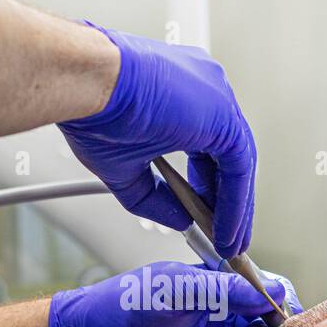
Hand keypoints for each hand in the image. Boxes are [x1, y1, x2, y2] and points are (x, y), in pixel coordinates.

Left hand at [48, 262, 298, 326]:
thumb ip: (222, 289)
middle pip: (273, 322)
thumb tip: (271, 292)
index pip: (265, 288)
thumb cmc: (126, 304)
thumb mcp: (175, 286)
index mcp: (220, 289)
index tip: (277, 304)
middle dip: (278, 325)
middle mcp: (227, 320)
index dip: (278, 295)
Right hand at [58, 25, 257, 257]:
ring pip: (237, 163)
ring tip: (228, 243)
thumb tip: (179, 220)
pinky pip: (238, 167)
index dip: (207, 185)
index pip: (207, 147)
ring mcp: (217, 98)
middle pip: (227, 156)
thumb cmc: (93, 110)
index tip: (204, 214)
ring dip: (235, 208)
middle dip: (226, 200)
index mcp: (182, 92)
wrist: (87, 84)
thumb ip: (154, 197)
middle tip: (223, 235)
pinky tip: (224, 230)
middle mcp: (205, 89)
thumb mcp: (124, 169)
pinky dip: (234, 203)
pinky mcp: (223, 115)